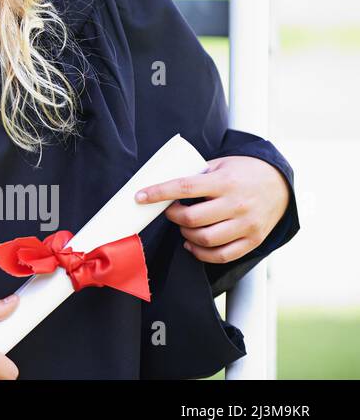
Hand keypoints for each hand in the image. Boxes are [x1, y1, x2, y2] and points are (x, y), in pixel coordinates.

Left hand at [134, 155, 290, 263]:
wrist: (280, 185)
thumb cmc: (242, 172)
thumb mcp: (219, 165)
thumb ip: (196, 175)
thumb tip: (162, 185)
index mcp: (225, 182)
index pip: (185, 187)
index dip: (159, 193)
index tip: (140, 196)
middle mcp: (237, 204)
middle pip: (192, 218)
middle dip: (172, 216)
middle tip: (170, 211)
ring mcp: (246, 225)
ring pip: (205, 239)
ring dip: (185, 235)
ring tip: (183, 226)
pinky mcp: (253, 241)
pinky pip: (222, 255)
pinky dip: (201, 254)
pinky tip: (192, 244)